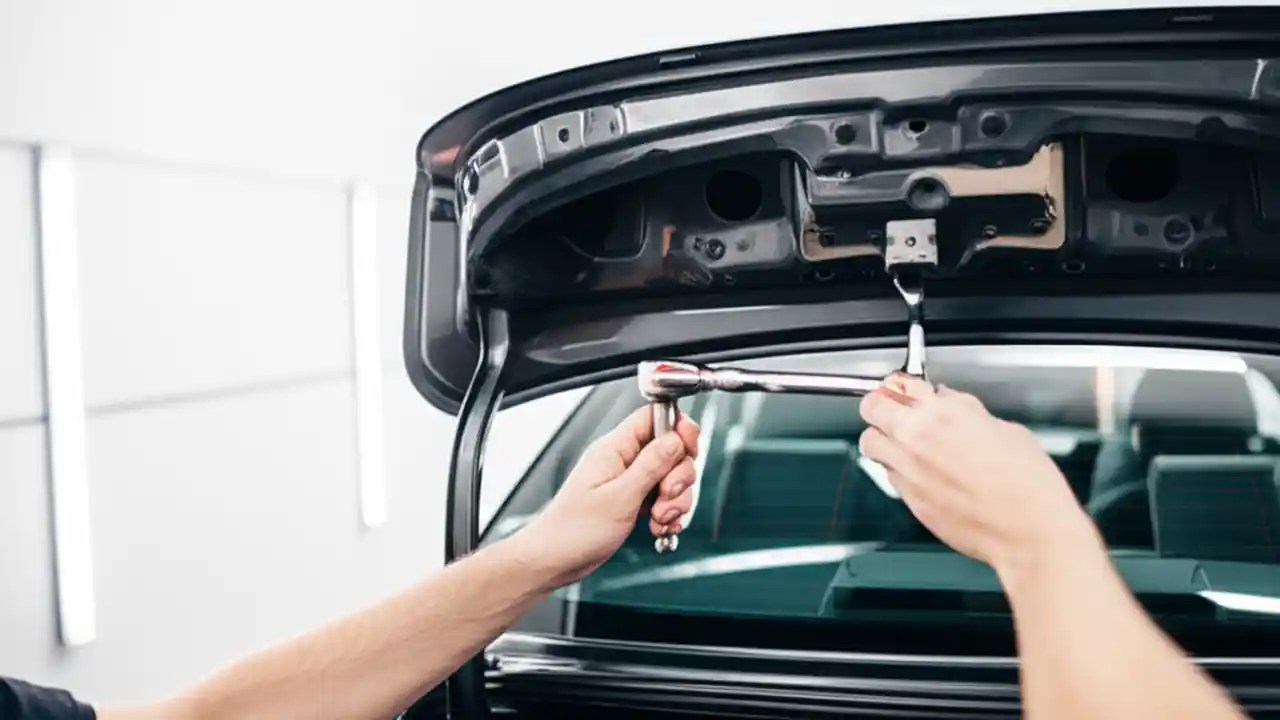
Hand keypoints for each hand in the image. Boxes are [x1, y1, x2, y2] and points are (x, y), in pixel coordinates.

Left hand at [515, 407, 699, 586]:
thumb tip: (676, 438)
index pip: (654, 417)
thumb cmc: (574, 530)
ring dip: (675, 501)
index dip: (678, 429)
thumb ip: (651, 466)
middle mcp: (623, 460)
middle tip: (666, 497)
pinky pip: (663, 500)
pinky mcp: (632, 501)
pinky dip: (668, 515)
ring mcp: (628, 481)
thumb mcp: (620, 497)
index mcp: (614, 449)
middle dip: (679, 477)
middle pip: (671, 450)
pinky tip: (660, 529)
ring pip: (671, 478)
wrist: (554, 560)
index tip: (689, 451)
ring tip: (659, 520)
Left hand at [857, 373, 1094, 580]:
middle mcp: (918, 438)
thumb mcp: (1006, 430)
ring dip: (882, 438)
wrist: (1028, 532)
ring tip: (902, 442)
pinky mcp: (909, 499)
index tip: (903, 388)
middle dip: (880, 405)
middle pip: (871, 407)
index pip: (898, 383)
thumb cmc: (1027, 483)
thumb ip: (968, 413)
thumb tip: (951, 404)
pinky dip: (897, 469)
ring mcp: (909, 470)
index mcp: (943, 413)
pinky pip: (888, 474)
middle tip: (893, 410)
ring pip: (870, 443)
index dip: (899, 385)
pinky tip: (921, 472)